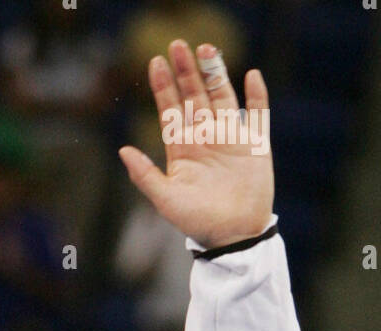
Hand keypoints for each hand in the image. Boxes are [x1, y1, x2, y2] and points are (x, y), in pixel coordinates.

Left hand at [118, 41, 272, 249]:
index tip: (155, 61)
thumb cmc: (196, 221)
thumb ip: (144, 175)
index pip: (170, 109)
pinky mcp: (255, 143)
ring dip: (215, 72)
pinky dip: (256, 95)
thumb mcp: (165, 199)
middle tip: (178, 44)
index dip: (163, 86)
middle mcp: (205, 137)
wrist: (233, 236)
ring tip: (206, 48)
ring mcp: (230, 137)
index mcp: (182, 148)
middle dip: (185, 71)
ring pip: (221, 95)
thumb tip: (122, 151)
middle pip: (194, 95)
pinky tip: (251, 75)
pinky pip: (258, 113)